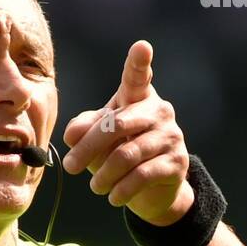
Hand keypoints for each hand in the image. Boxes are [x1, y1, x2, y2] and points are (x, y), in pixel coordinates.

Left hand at [61, 39, 192, 224]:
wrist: (154, 189)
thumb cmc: (121, 152)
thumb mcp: (99, 139)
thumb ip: (84, 130)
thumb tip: (71, 136)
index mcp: (138, 98)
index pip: (138, 77)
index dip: (139, 63)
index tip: (141, 47)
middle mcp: (158, 111)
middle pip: (116, 125)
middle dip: (88, 148)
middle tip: (70, 167)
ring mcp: (170, 136)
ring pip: (127, 155)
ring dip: (104, 176)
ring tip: (95, 188)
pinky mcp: (176, 162)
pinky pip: (141, 176)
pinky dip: (121, 190)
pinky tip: (113, 198)